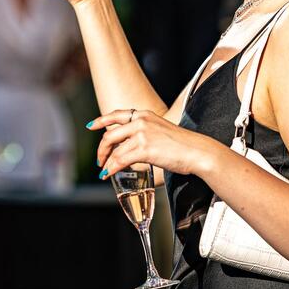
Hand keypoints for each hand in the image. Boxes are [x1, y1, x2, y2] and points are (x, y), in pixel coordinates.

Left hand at [89, 108, 210, 179]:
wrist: (197, 151)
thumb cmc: (182, 145)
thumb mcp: (160, 130)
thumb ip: (144, 133)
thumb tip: (130, 146)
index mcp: (144, 114)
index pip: (116, 114)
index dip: (101, 120)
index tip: (91, 126)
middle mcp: (140, 121)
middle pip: (110, 134)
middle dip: (101, 149)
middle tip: (100, 159)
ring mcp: (142, 134)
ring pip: (114, 149)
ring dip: (106, 162)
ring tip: (104, 170)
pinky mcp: (144, 148)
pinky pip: (121, 160)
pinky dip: (111, 168)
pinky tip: (108, 174)